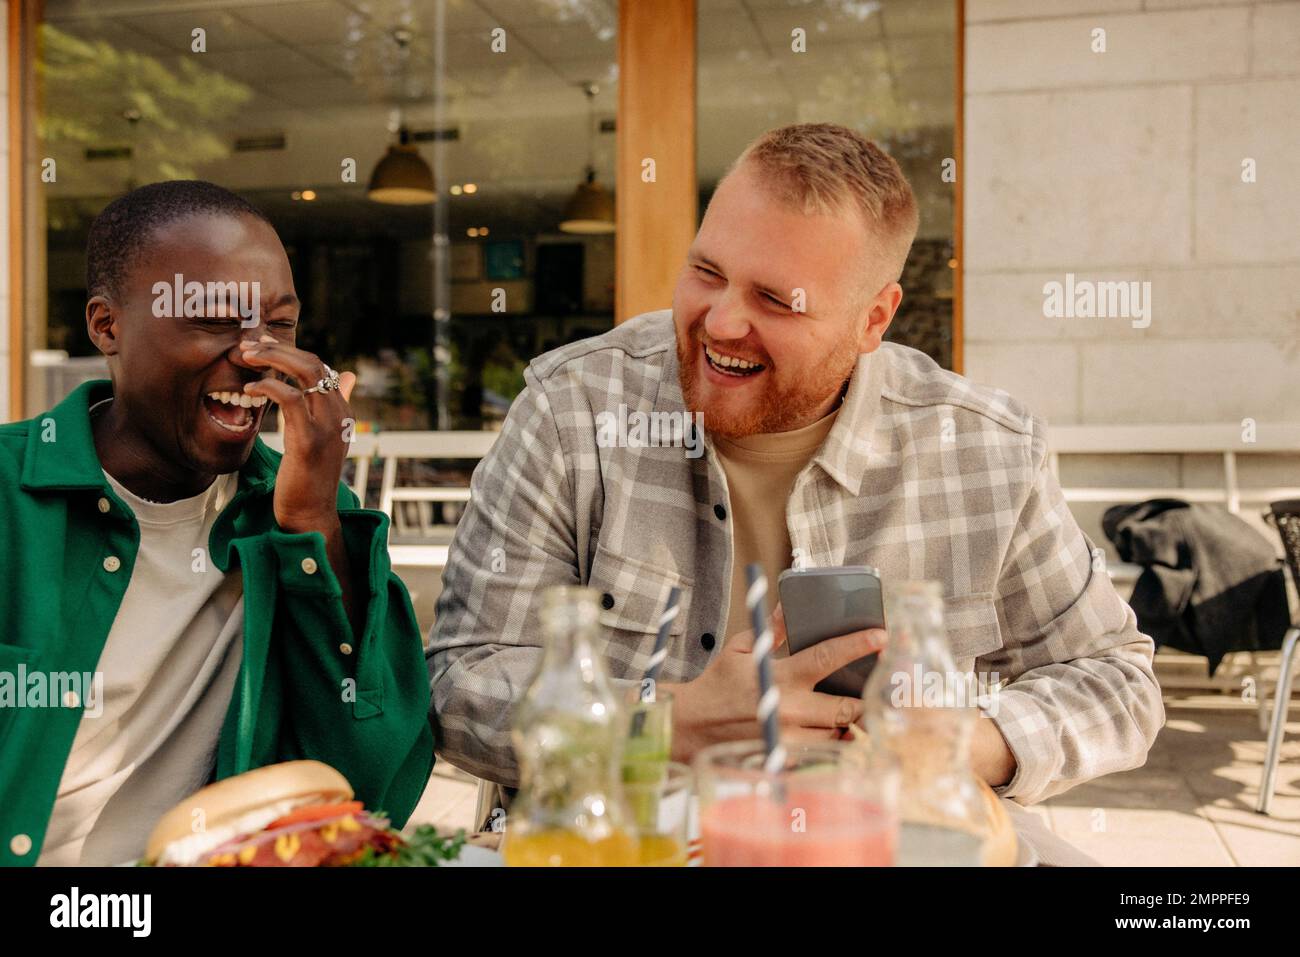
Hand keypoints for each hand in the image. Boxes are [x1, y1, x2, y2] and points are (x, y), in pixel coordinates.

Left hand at [235, 335, 356, 532]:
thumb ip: (335, 405)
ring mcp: (327, 426)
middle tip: (250, 344)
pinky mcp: (308, 440)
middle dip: (278, 348)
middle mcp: (339, 414)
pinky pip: (289, 399)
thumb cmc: (311, 477)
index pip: (320, 366)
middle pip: (313, 364)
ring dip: (272, 358)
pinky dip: (268, 386)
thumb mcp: (326, 436)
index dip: (290, 351)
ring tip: (247, 357)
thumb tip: (348, 375)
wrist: (312, 514)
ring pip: (304, 373)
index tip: (263, 344)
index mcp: (342, 411)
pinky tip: (251, 389)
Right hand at [661, 604, 885, 762]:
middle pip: (848, 707)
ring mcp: (789, 739)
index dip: (858, 645)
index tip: (882, 637)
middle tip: (877, 688)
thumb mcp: (739, 649)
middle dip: (867, 699)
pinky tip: (827, 730)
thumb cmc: (717, 685)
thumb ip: (771, 630)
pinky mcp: (786, 759)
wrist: (691, 726)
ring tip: (850, 709)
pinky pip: (822, 752)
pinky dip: (830, 741)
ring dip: (848, 722)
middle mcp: (789, 710)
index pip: (827, 658)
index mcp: (780, 677)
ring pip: (839, 733)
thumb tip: (790, 607)